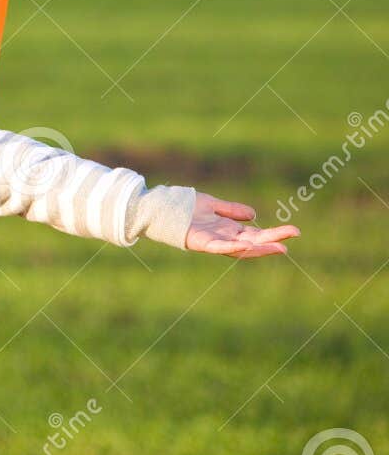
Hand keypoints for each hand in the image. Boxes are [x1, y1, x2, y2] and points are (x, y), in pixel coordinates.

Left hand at [184, 193, 298, 258]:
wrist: (161, 207)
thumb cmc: (185, 206)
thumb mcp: (213, 205)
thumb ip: (232, 210)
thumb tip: (253, 215)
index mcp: (228, 229)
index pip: (255, 235)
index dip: (272, 235)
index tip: (292, 232)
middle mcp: (223, 237)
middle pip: (252, 242)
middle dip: (272, 241)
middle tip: (293, 237)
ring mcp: (212, 241)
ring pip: (239, 248)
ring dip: (258, 248)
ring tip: (279, 247)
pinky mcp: (199, 242)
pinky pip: (218, 247)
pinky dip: (232, 247)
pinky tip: (245, 244)